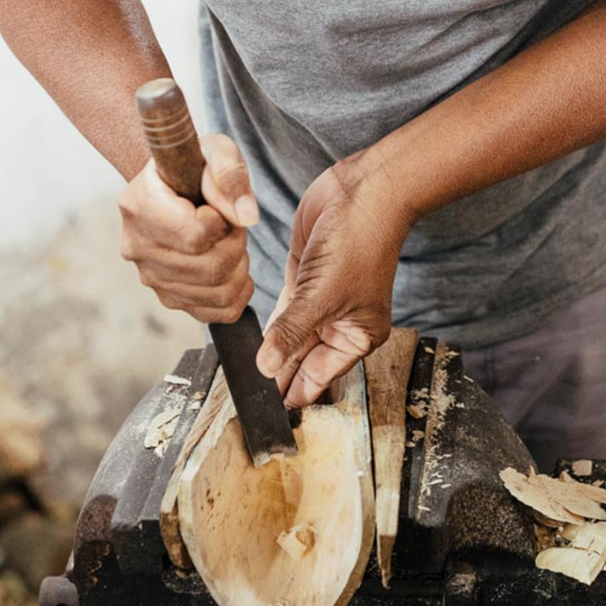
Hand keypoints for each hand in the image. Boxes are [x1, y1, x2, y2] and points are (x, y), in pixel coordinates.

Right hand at [118, 134, 258, 323]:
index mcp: (139, 206)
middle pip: (210, 269)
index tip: (216, 207)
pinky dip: (237, 293)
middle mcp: (138, 248)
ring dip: (239, 267)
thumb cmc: (194, 168)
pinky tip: (233, 268)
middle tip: (231, 226)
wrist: (171, 188)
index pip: (195, 236)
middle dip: (236, 245)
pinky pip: (216, 313)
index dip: (221, 222)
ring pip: (218, 293)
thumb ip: (230, 172)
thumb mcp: (215, 150)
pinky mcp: (168, 297)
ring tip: (230, 243)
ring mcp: (151, 277)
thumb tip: (244, 218)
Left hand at [257, 159, 412, 407]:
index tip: (265, 413)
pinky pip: (283, 314)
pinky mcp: (303, 281)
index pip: (319, 377)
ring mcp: (320, 303)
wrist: (363, 193)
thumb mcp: (321, 296)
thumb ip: (290, 333)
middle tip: (245, 401)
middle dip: (279, 377)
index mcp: (357, 337)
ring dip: (271, 354)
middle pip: (303, 362)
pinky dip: (269, 328)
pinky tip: (252, 347)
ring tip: (243, 382)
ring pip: (290, 339)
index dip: (293, 393)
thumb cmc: (359, 243)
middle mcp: (340, 324)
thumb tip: (266, 368)